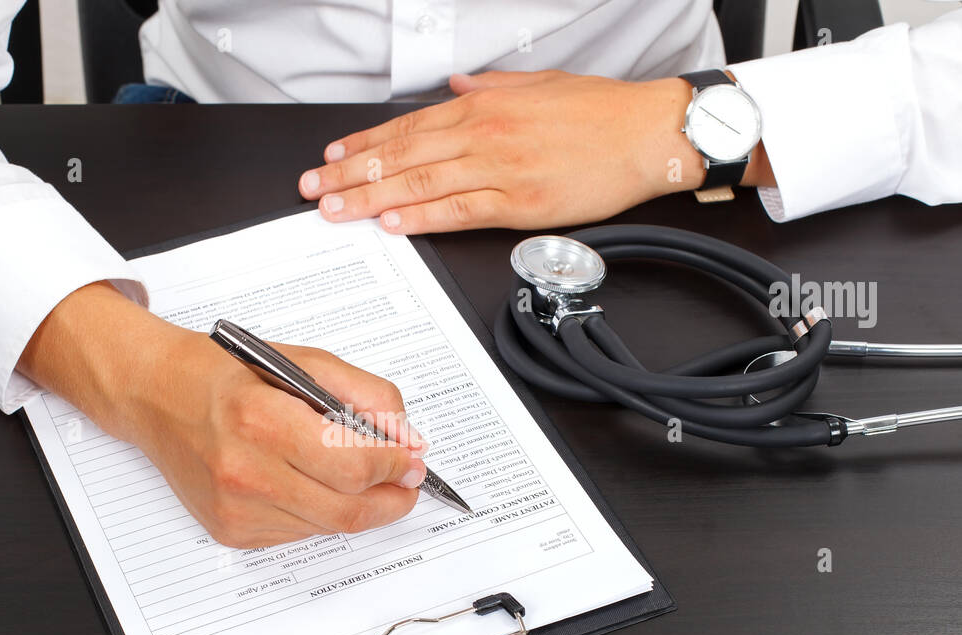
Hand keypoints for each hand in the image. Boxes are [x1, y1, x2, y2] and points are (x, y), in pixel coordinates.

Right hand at [18, 282, 427, 548]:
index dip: (394, 467)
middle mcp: (245, 472)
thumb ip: (365, 397)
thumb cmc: (223, 374)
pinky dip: (318, 515)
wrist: (154, 394)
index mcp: (263, 420)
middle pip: (346, 511)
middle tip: (407, 483)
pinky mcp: (230, 531)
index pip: (352, 466)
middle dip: (390, 500)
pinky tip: (310, 485)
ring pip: (326, 528)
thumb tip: (408, 438)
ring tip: (363, 480)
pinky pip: (297, 535)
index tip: (412, 459)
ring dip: (356, 508)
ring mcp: (235, 509)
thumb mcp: (303, 363)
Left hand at [298, 70, 769, 234]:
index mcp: (484, 104)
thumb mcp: (537, 85)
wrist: (647, 132)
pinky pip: (457, 210)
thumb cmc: (600, 111)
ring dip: (370, 198)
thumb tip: (457, 84)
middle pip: (401, 155)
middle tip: (314, 187)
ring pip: (419, 182)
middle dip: (350, 173)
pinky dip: (421, 216)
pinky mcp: (517, 201)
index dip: (365, 144)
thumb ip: (491, 86)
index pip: (407, 127)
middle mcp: (483, 132)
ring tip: (335, 209)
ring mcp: (498, 167)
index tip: (333, 156)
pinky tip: (392, 223)